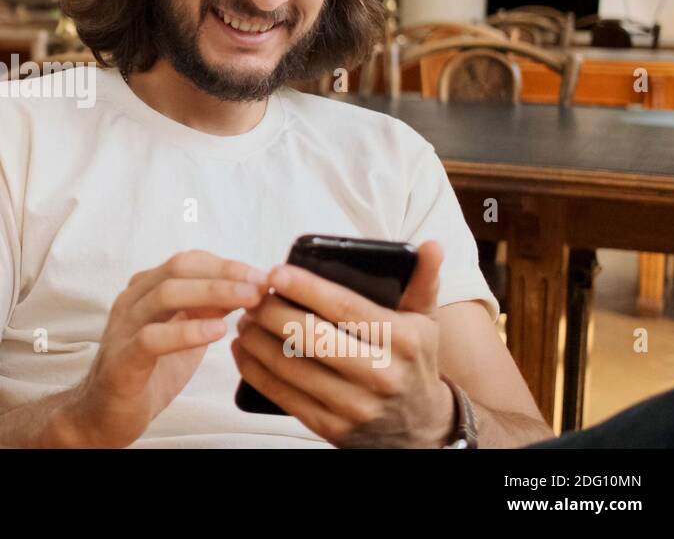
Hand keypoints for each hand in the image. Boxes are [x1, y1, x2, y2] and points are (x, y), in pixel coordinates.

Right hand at [56, 250, 265, 447]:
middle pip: (179, 269)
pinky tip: (218, 331)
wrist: (103, 414)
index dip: (227, 264)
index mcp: (146, 291)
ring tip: (249, 301)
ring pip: (165, 295)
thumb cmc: (146, 372)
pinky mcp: (121, 361)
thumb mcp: (183, 337)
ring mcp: (123, 328)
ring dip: (213, 293)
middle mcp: (132, 301)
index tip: (261, 276)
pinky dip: (187, 331)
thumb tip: (244, 290)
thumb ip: (206, 312)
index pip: (188, 261)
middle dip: (225, 273)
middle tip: (261, 284)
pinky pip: (152, 338)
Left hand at [230, 240, 454, 447]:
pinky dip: (256, 371)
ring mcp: (356, 406)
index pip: (344, 307)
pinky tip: (243, 350)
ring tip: (244, 318)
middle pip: (311, 336)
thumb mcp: (425, 322)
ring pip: (292, 367)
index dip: (305, 287)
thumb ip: (423, 281)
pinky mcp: (333, 428)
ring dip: (257, 339)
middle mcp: (381, 374)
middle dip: (272, 312)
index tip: (275, 272)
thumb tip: (431, 245)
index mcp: (402, 340)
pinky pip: (284, 396)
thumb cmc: (413, 361)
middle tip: (251, 296)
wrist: (423, 428)